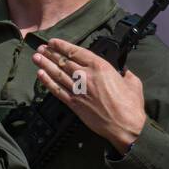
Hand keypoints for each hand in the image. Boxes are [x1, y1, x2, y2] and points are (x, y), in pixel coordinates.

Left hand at [33, 38, 146, 152]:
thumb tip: (124, 71)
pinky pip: (57, 90)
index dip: (63, 46)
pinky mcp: (74, 103)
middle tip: (41, 48)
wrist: (125, 126)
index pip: (77, 52)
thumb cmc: (131, 105)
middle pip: (64, 61)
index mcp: (101, 67)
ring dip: (45, 64)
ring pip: (58, 74)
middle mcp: (86, 76)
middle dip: (51, 53)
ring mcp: (78, 90)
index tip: (54, 42)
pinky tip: (40, 75)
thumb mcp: (133, 82)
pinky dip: (47, 82)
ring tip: (36, 57)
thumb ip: (125, 73)